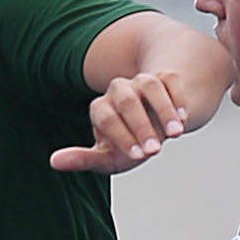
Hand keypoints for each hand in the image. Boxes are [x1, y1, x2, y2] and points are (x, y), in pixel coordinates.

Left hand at [50, 72, 188, 173]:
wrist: (156, 126)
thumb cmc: (127, 146)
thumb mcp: (107, 157)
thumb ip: (83, 159)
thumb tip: (54, 161)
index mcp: (100, 108)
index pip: (106, 117)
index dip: (122, 136)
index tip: (138, 156)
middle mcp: (119, 90)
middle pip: (126, 101)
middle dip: (140, 126)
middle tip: (154, 151)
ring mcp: (143, 81)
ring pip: (150, 86)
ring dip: (163, 110)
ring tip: (175, 134)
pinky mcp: (166, 77)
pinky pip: (171, 79)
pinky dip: (178, 97)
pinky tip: (184, 118)